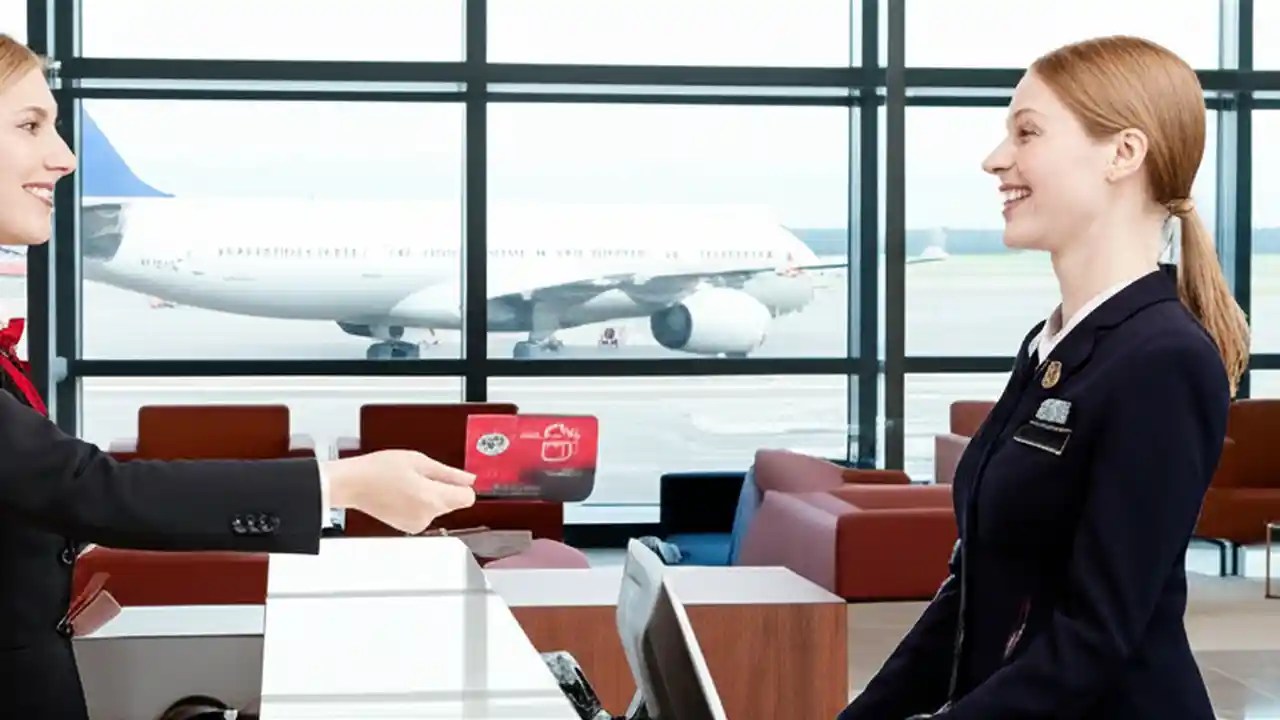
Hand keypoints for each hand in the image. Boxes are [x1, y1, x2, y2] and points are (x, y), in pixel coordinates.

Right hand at [322, 450, 476, 533]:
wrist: (352, 484)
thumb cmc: (379, 469)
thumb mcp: (419, 461)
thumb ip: (449, 473)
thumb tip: (470, 479)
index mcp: (432, 498)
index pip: (468, 498)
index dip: (462, 485)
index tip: (453, 478)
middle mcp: (427, 516)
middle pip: (454, 503)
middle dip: (444, 489)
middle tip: (422, 475)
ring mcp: (417, 524)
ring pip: (439, 508)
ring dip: (430, 496)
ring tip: (408, 483)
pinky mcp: (408, 528)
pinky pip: (425, 514)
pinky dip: (419, 504)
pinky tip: (402, 493)